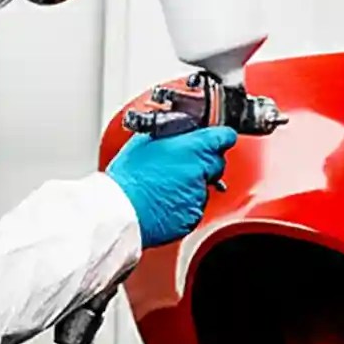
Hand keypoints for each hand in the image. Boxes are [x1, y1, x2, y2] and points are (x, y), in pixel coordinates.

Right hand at [106, 127, 236, 247]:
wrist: (119, 211)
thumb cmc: (128, 177)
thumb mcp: (144, 139)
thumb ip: (169, 131)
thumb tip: (176, 126)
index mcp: (192, 148)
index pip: (224, 136)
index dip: (220, 137)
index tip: (217, 138)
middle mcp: (200, 171)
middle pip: (217, 162)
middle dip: (205, 161)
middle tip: (181, 164)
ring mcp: (198, 196)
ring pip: (205, 186)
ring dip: (193, 184)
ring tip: (166, 185)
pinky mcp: (192, 217)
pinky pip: (195, 206)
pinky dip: (185, 204)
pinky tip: (166, 200)